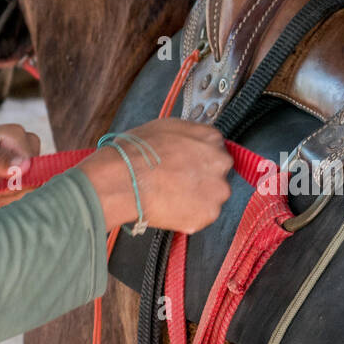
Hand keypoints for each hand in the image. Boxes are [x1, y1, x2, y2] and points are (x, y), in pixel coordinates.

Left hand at [0, 122, 41, 208]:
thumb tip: (25, 166)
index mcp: (17, 137)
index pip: (35, 168)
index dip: (19, 185)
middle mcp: (21, 151)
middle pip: (33, 184)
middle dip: (10, 197)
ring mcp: (14, 166)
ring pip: (24, 194)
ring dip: (3, 205)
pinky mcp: (5, 180)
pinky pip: (12, 199)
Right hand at [78, 119, 231, 234]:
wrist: (123, 179)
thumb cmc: (135, 153)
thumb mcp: (164, 127)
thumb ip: (186, 136)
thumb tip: (186, 143)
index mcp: (210, 137)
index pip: (214, 148)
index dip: (198, 158)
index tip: (188, 165)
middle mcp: (219, 162)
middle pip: (217, 172)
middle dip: (201, 178)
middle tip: (178, 182)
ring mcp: (216, 189)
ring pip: (212, 195)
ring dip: (196, 197)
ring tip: (172, 195)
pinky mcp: (208, 213)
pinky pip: (202, 216)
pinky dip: (188, 215)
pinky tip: (171, 206)